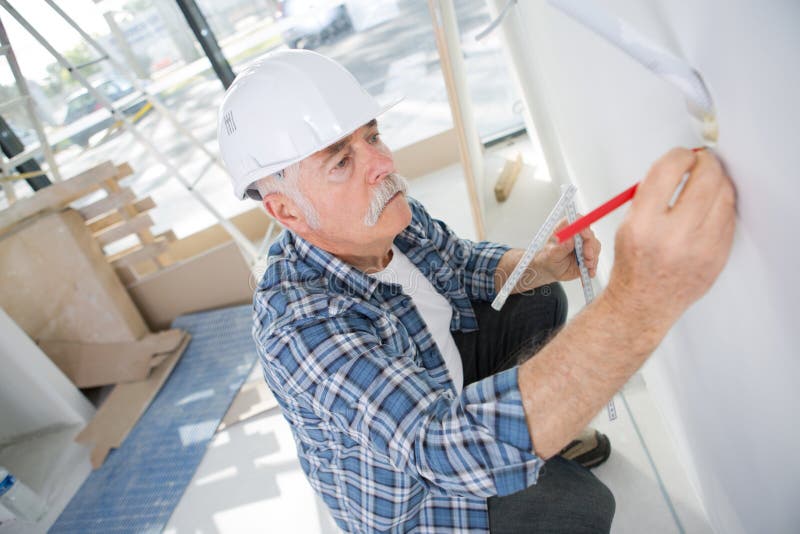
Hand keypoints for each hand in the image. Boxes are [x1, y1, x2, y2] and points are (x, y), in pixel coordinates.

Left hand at [535, 221, 600, 281]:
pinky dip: (593, 266)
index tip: (584, 234)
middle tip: (587, 256)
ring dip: (592, 257)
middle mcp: (577, 235)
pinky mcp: (588, 255)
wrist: (550, 270)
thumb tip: (569, 240)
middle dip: (590, 246)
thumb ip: (560, 247)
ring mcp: (584, 245)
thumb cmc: (548, 258)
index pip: (577, 220)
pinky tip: (589, 272)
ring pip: (595, 247)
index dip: (582, 225)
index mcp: (566, 228)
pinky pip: (595, 259)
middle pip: (589, 234)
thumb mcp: (551, 254)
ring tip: (586, 266)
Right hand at [605, 147, 736, 335]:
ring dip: (717, 182)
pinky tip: (711, 206)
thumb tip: (677, 166)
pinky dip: (722, 206)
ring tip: (708, 181)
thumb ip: (650, 194)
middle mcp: (673, 236)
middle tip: (701, 162)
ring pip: (724, 196)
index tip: (682, 156)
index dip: (678, 155)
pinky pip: (729, 218)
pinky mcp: (718, 257)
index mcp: (644, 225)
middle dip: (705, 163)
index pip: (667, 171)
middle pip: (704, 178)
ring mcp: (700, 248)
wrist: (644, 302)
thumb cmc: (634, 266)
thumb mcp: (628, 224)